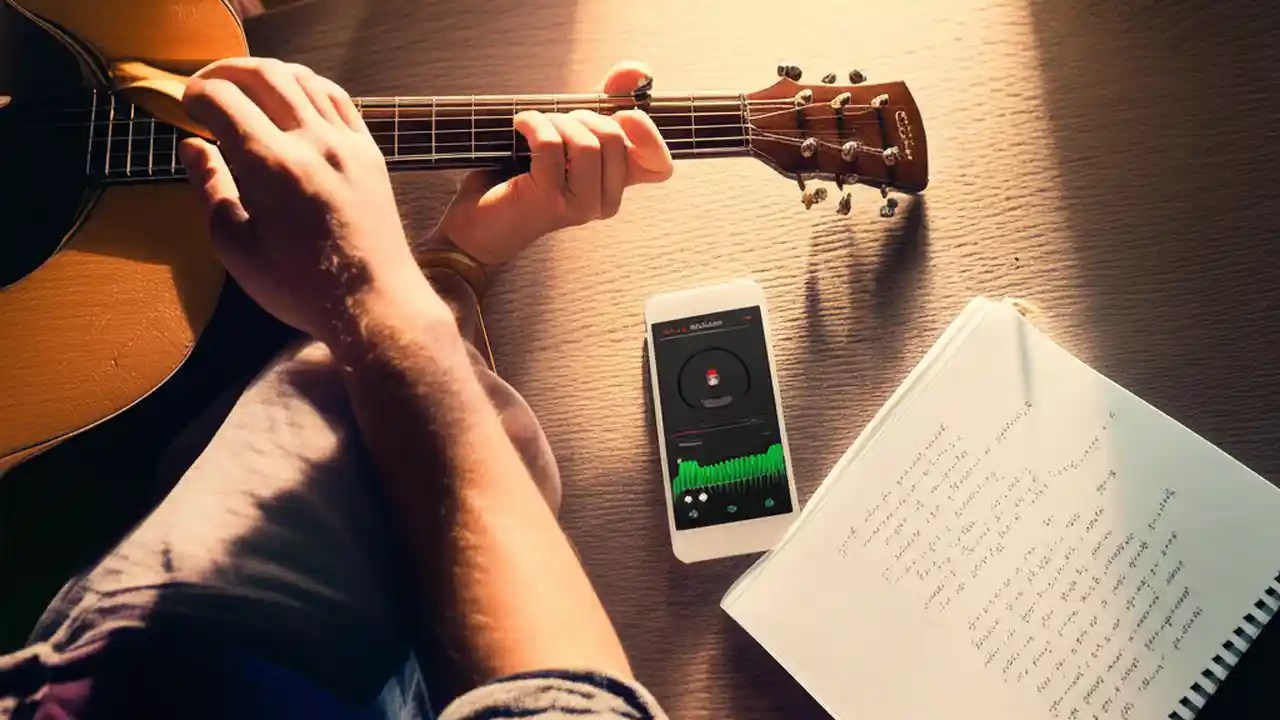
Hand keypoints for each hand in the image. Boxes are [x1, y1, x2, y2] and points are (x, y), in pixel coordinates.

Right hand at [178, 57, 436, 344]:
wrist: (374, 303)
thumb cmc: (301, 288)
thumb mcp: (237, 248)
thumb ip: (210, 189)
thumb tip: (192, 146)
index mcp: (273, 167)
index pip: (224, 98)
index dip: (196, 94)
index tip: (186, 107)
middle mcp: (314, 143)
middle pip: (264, 74)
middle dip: (225, 71)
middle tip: (206, 87)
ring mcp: (348, 144)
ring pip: (304, 79)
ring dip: (267, 73)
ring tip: (244, 89)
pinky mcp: (371, 152)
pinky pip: (338, 98)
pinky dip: (308, 86)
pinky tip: (292, 99)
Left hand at [434, 61, 673, 264]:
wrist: (477, 221)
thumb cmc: (519, 176)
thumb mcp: (568, 133)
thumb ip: (604, 103)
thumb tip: (637, 72)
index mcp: (614, 187)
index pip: (660, 166)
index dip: (648, 134)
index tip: (625, 111)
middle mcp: (603, 202)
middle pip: (617, 139)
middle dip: (584, 115)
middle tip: (558, 118)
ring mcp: (579, 206)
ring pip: (587, 143)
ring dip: (557, 121)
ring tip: (536, 125)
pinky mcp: (549, 201)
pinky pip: (551, 145)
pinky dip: (533, 124)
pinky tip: (520, 125)